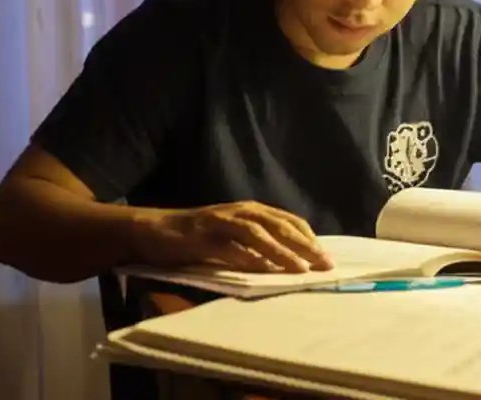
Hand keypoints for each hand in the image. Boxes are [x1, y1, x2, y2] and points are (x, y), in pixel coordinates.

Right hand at [131, 201, 335, 273]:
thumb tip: (290, 261)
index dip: (309, 238)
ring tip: (298, 269)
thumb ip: (258, 244)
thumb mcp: (233, 237)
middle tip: (323, 264)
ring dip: (280, 251)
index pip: (288, 220)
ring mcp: (221, 221)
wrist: (155, 229)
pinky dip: (247, 257)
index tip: (325, 258)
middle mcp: (240, 211)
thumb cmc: (198, 236)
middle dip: (304, 245)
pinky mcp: (203, 235)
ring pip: (258, 232)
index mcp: (251, 210)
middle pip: (279, 225)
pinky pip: (229, 246)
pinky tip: (261, 270)